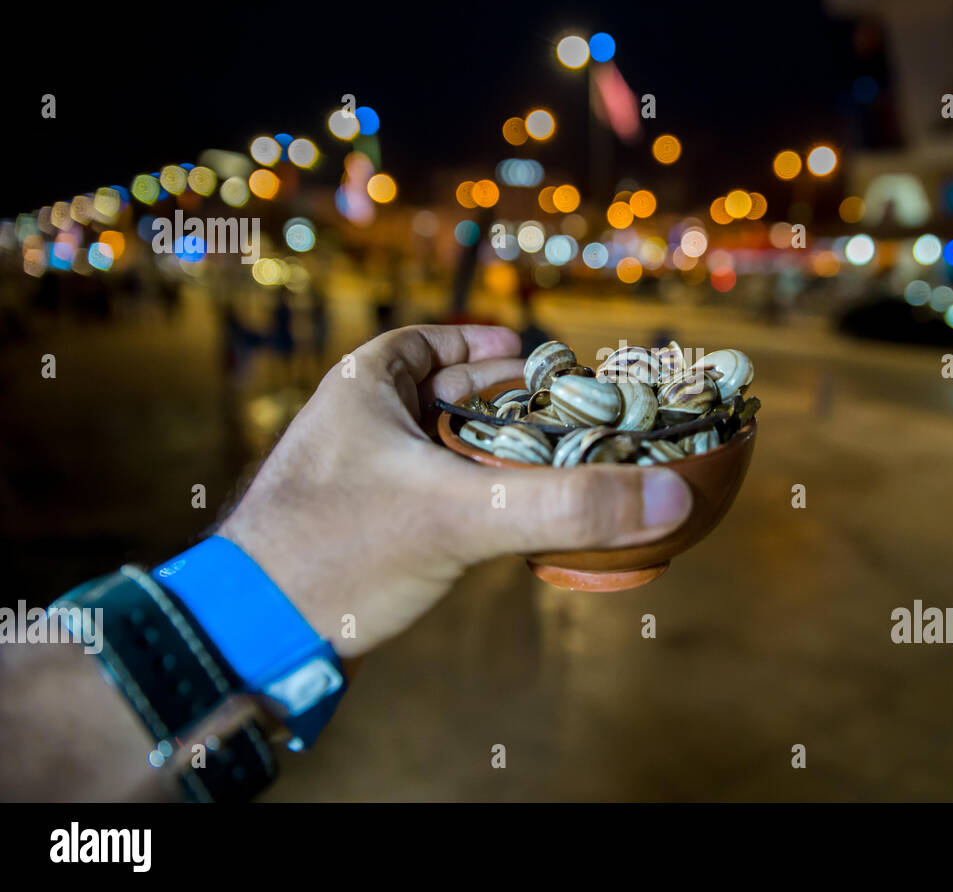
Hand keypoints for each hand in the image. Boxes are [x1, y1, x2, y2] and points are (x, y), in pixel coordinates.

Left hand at [217, 325, 691, 657]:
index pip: (431, 345)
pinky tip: (507, 523)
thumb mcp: (461, 516)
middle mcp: (356, 425)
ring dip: (492, 460)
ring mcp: (355, 481)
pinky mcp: (360, 531)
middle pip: (444, 400)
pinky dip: (471, 501)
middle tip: (566, 418)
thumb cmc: (337, 552)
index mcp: (364, 388)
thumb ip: (567, 504)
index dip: (484, 348)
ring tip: (552, 468)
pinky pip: (428, 499)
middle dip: (506, 408)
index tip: (531, 356)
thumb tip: (670, 495)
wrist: (248, 642)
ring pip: (438, 454)